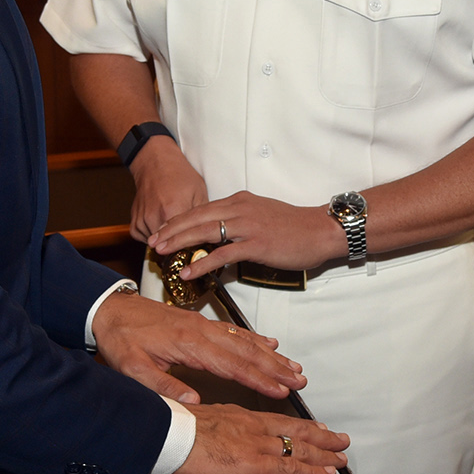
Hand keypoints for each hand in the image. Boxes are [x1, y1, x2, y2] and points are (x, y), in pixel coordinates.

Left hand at [92, 288, 307, 401]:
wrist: (110, 309)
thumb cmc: (120, 339)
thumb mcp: (133, 368)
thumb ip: (163, 386)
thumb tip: (194, 402)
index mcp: (188, 344)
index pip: (231, 366)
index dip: (258, 380)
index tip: (279, 391)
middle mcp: (202, 331)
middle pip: (246, 352)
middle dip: (275, 368)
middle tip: (299, 380)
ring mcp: (203, 325)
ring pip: (244, 341)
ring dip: (271, 355)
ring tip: (294, 367)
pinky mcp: (201, 322)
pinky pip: (234, 330)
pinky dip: (255, 338)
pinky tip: (269, 344)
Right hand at [128, 139, 207, 242]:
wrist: (156, 164)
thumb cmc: (178, 175)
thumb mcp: (199, 193)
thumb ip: (202, 218)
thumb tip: (208, 234)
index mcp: (172, 210)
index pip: (184, 241)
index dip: (194, 246)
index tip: (200, 248)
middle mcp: (154, 217)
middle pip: (169, 246)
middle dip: (180, 246)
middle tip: (188, 240)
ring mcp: (142, 220)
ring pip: (157, 245)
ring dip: (166, 242)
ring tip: (175, 228)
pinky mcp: (134, 223)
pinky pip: (145, 239)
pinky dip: (154, 236)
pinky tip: (162, 224)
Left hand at [150, 192, 346, 277]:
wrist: (321, 230)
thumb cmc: (294, 227)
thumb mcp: (261, 215)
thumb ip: (239, 221)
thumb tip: (221, 234)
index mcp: (239, 201)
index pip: (201, 209)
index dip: (179, 220)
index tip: (162, 230)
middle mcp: (240, 209)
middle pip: (196, 217)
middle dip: (171, 230)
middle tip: (152, 242)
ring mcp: (248, 226)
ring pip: (204, 232)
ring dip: (180, 242)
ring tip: (162, 253)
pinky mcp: (256, 244)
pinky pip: (222, 254)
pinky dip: (202, 263)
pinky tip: (189, 272)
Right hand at [171, 403, 347, 473]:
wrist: (170, 434)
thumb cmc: (177, 430)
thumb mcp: (203, 421)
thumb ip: (220, 429)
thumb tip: (222, 436)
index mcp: (242, 417)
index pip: (279, 421)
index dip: (300, 426)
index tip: (315, 428)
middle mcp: (255, 428)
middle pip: (296, 431)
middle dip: (321, 437)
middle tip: (340, 440)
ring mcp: (258, 446)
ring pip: (300, 450)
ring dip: (325, 454)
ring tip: (342, 458)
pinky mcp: (257, 465)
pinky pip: (292, 469)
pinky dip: (313, 472)